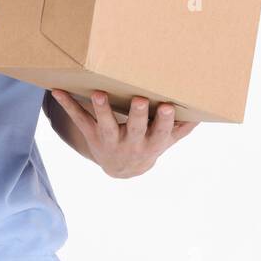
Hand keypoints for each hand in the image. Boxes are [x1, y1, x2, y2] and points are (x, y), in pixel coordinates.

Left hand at [48, 90, 197, 178]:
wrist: (121, 169)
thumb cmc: (148, 146)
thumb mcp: (165, 142)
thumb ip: (181, 129)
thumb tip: (202, 112)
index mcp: (152, 143)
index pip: (161, 132)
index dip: (164, 121)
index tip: (168, 106)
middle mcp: (131, 143)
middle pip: (135, 129)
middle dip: (138, 115)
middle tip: (139, 100)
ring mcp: (109, 139)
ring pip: (106, 124)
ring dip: (102, 109)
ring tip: (98, 94)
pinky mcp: (91, 134)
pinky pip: (79, 120)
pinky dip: (67, 105)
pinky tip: (57, 91)